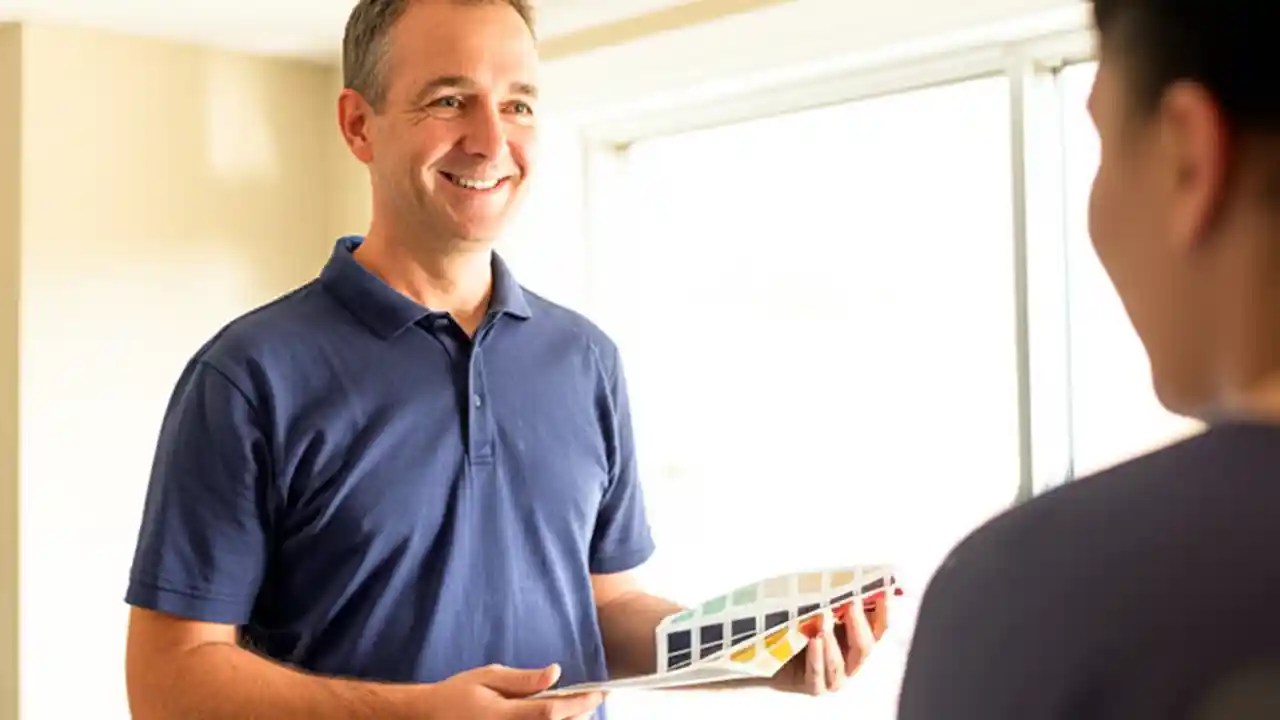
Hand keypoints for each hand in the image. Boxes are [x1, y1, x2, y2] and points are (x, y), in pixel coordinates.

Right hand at [425, 663, 604, 719]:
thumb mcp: (488, 676)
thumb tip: (555, 673)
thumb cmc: (458, 693)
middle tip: (593, 700)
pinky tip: (557, 719)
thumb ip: (523, 679)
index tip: (599, 693)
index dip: (580, 703)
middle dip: (579, 716)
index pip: (552, 712)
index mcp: (505, 715)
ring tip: (579, 711)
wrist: (429, 717)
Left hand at [770, 592, 889, 695]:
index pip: (879, 627)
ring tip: (823, 617)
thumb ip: (833, 597)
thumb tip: (849, 575)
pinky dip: (816, 655)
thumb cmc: (794, 626)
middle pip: (864, 646)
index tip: (883, 588)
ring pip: (839, 662)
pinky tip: (813, 639)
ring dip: (832, 639)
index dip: (884, 609)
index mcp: (857, 640)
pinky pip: (817, 673)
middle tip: (851, 602)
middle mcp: (851, 662)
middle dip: (858, 623)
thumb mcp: (815, 607)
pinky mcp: (814, 687)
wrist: (766, 656)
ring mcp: (834, 678)